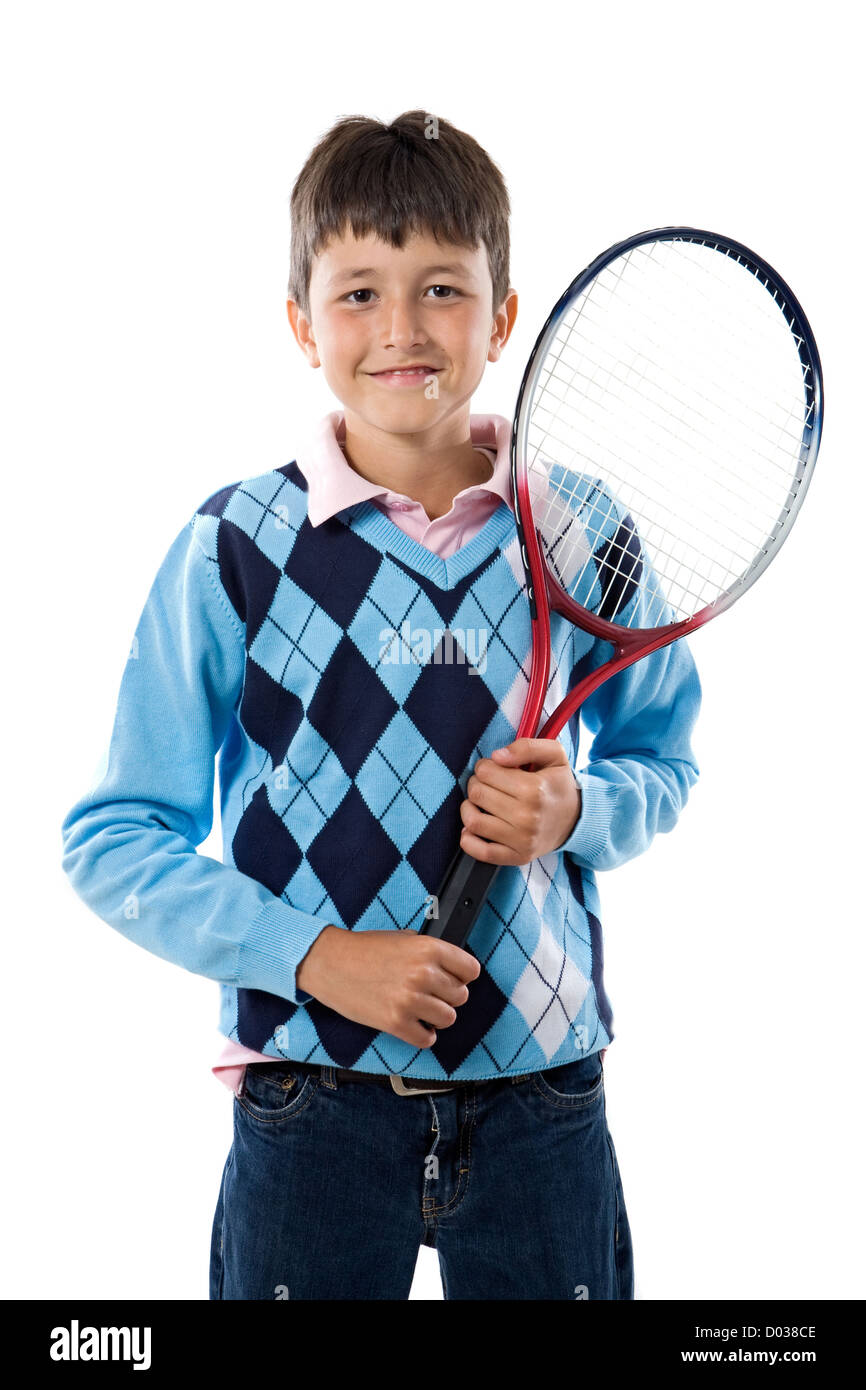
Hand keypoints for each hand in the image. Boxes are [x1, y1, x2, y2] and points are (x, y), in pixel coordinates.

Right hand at [296, 925, 480, 1047]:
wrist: (330, 963)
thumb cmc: (364, 950)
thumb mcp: (403, 937)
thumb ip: (429, 952)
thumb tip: (451, 967)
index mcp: (428, 948)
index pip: (470, 970)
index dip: (463, 975)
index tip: (455, 978)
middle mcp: (423, 974)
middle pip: (461, 997)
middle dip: (447, 996)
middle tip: (430, 993)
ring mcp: (409, 1000)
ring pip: (448, 1019)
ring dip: (436, 1016)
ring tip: (420, 1009)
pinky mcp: (395, 1023)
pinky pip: (427, 1039)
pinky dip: (422, 1034)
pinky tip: (413, 1024)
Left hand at [457, 738, 580, 865]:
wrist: (576, 819)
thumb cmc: (558, 784)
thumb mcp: (553, 755)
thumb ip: (526, 746)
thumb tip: (497, 756)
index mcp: (535, 789)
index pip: (485, 772)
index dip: (485, 766)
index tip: (494, 769)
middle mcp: (528, 817)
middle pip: (477, 794)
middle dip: (477, 784)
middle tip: (488, 785)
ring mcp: (522, 840)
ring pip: (473, 821)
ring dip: (469, 808)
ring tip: (481, 804)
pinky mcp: (518, 856)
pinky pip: (481, 852)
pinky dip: (469, 840)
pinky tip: (474, 829)